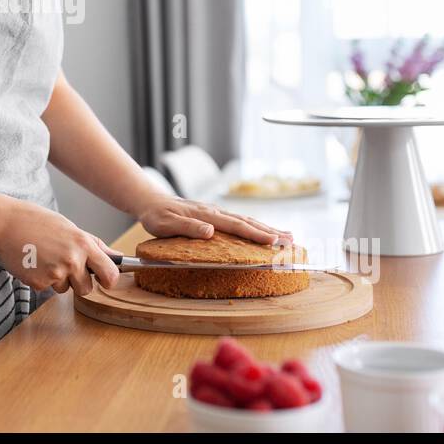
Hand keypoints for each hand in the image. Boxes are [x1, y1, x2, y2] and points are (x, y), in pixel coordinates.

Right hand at [0, 199, 122, 295]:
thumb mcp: (70, 228)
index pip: (110, 273)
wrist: (5, 224)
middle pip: (87, 289)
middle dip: (79, 283)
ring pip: (65, 289)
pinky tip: (33, 262)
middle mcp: (73, 260)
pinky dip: (41, 279)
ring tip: (45, 258)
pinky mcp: (39, 283)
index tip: (105, 280)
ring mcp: (56, 273)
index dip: (109, 279)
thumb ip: (93, 245)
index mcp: (84, 244)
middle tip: (65, 266)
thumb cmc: (37, 222)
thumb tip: (116, 257)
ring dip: (58, 280)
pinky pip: (47, 288)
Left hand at [134, 193, 292, 245]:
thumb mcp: (166, 225)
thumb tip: (210, 231)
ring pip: (246, 220)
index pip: (236, 226)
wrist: (151, 202)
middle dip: (270, 231)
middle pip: (248, 221)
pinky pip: (239, 221)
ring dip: (267, 228)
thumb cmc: (157, 217)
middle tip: (291, 241)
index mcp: (207, 215)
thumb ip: (187, 228)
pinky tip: (264, 231)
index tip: (273, 241)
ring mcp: (216, 212)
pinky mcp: (215, 215)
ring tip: (288, 235)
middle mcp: (215, 212)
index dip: (255, 234)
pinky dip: (255, 226)